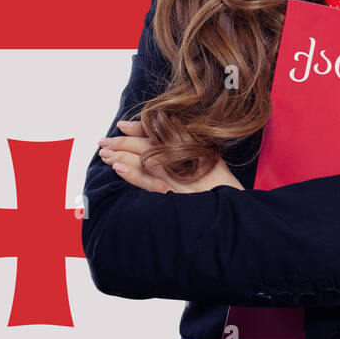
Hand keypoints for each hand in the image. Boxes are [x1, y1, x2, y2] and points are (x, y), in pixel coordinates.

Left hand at [98, 119, 244, 193]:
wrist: (236, 212)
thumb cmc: (225, 189)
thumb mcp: (213, 161)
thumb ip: (195, 149)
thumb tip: (170, 139)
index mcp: (192, 147)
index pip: (161, 133)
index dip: (139, 128)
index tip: (123, 126)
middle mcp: (184, 158)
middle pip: (147, 145)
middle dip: (123, 142)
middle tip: (104, 141)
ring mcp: (178, 177)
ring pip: (143, 161)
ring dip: (121, 155)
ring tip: (104, 154)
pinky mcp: (174, 194)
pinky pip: (149, 182)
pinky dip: (132, 173)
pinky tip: (118, 169)